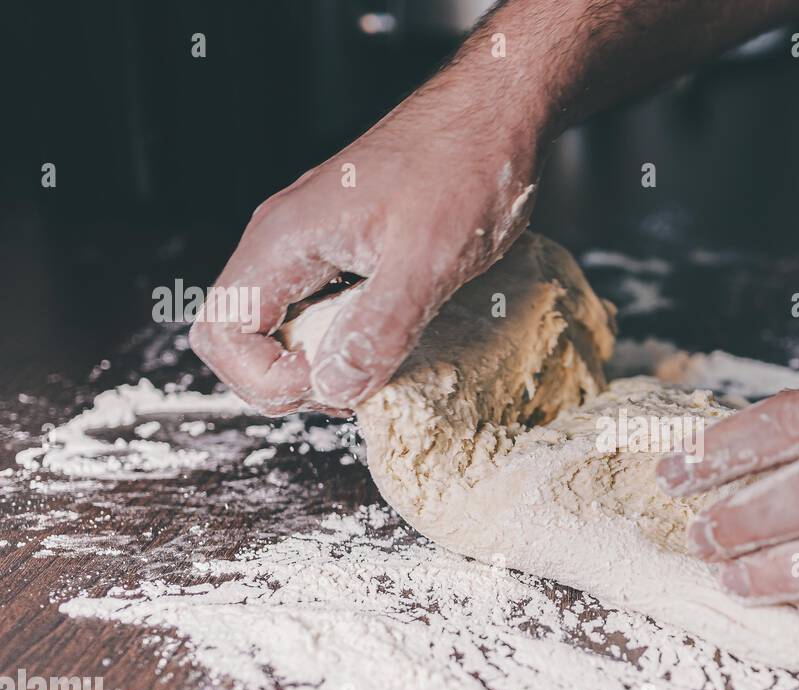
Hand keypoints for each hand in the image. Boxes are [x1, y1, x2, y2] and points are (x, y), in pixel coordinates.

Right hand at [189, 77, 543, 413]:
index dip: (262, 378)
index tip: (324, 383)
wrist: (496, 114)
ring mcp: (315, 244)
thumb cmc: (465, 167)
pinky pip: (321, 309)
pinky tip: (392, 342)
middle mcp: (287, 240)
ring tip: (377, 367)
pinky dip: (345, 340)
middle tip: (355, 385)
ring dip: (320, 363)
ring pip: (283, 326)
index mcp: (285, 239)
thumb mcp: (427, 260)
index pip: (220, 332)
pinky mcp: (347, 249)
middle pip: (242, 336)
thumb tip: (333, 387)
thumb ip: (377, 327)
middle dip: (288, 380)